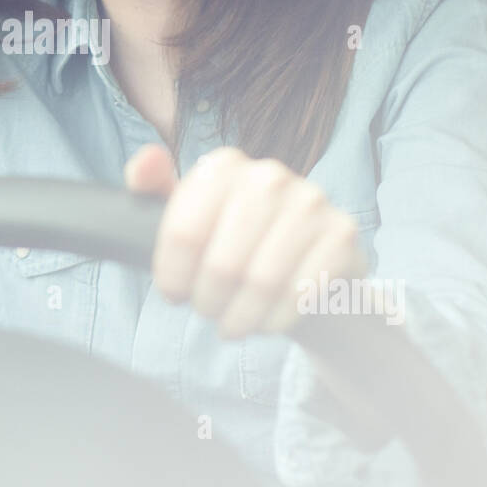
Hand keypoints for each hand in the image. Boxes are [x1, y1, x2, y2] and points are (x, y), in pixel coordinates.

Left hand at [123, 143, 367, 338]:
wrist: (304, 259)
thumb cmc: (234, 240)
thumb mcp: (189, 213)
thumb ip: (155, 189)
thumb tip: (144, 163)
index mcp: (225, 166)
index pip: (182, 233)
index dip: (172, 276)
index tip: (174, 292)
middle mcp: (269, 175)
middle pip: (221, 264)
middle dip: (207, 301)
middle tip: (208, 310)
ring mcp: (310, 201)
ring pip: (260, 283)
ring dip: (239, 317)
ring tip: (231, 323)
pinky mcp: (342, 234)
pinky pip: (300, 294)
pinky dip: (275, 319)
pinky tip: (266, 320)